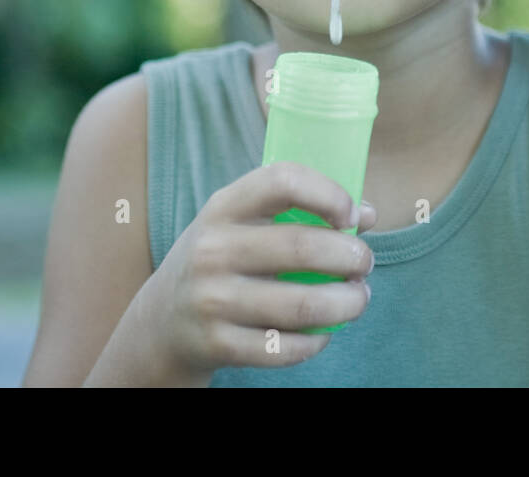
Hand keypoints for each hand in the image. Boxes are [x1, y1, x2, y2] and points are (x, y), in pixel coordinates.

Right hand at [143, 160, 376, 381]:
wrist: (162, 321)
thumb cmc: (222, 260)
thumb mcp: (243, 223)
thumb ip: (300, 210)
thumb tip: (366, 216)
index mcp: (224, 207)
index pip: (282, 181)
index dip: (329, 194)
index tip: (351, 216)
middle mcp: (213, 249)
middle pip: (302, 247)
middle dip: (352, 257)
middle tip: (365, 263)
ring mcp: (212, 299)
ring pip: (304, 305)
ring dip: (348, 302)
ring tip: (359, 297)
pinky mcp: (218, 345)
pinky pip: (287, 348)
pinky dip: (317, 340)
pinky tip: (324, 331)